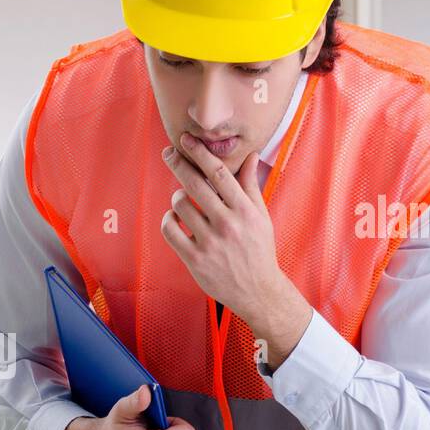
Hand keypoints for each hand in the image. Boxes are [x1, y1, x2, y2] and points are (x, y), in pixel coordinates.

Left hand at [159, 133, 283, 323]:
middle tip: (168, 153)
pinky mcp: (195, 259)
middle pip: (194, 184)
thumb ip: (250, 185)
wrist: (258, 290)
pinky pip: (170, 230)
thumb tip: (249, 155)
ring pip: (179, 205)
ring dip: (177, 198)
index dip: (200, 153)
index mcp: (245, 209)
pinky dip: (168, 220)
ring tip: (183, 201)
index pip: (219, 173)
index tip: (186, 139)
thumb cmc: (259, 249)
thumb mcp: (260, 215)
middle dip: (178, 163)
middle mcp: (227, 223)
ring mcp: (210, 242)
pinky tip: (175, 220)